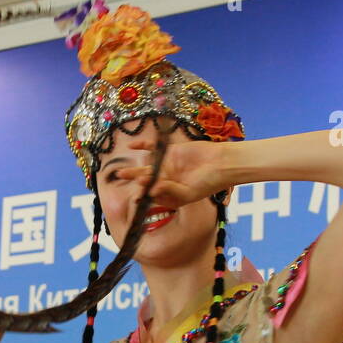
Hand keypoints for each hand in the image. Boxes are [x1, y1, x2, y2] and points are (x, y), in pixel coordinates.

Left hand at [116, 135, 230, 206]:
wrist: (222, 164)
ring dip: (134, 170)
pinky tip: (132, 145)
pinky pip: (154, 148)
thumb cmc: (208, 183)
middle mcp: (167, 181)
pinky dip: (143, 146)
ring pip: (147, 168)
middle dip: (135, 182)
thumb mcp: (188, 193)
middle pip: (147, 182)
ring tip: (120, 173)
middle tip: (122, 179)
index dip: (144, 196)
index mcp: (170, 194)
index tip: (136, 196)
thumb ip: (169, 192)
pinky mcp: (170, 152)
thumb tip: (151, 191)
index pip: (152, 196)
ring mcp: (167, 166)